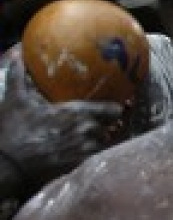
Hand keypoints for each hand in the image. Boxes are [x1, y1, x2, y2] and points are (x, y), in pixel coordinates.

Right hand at [0, 56, 122, 188]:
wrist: (10, 164)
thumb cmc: (14, 130)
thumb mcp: (15, 100)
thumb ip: (18, 76)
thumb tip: (15, 55)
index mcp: (77, 112)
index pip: (112, 110)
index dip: (115, 108)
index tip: (115, 107)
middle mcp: (86, 131)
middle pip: (109, 126)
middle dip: (104, 124)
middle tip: (99, 121)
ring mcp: (84, 150)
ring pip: (102, 142)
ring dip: (98, 139)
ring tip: (90, 136)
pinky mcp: (78, 165)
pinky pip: (92, 156)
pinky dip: (90, 152)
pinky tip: (81, 149)